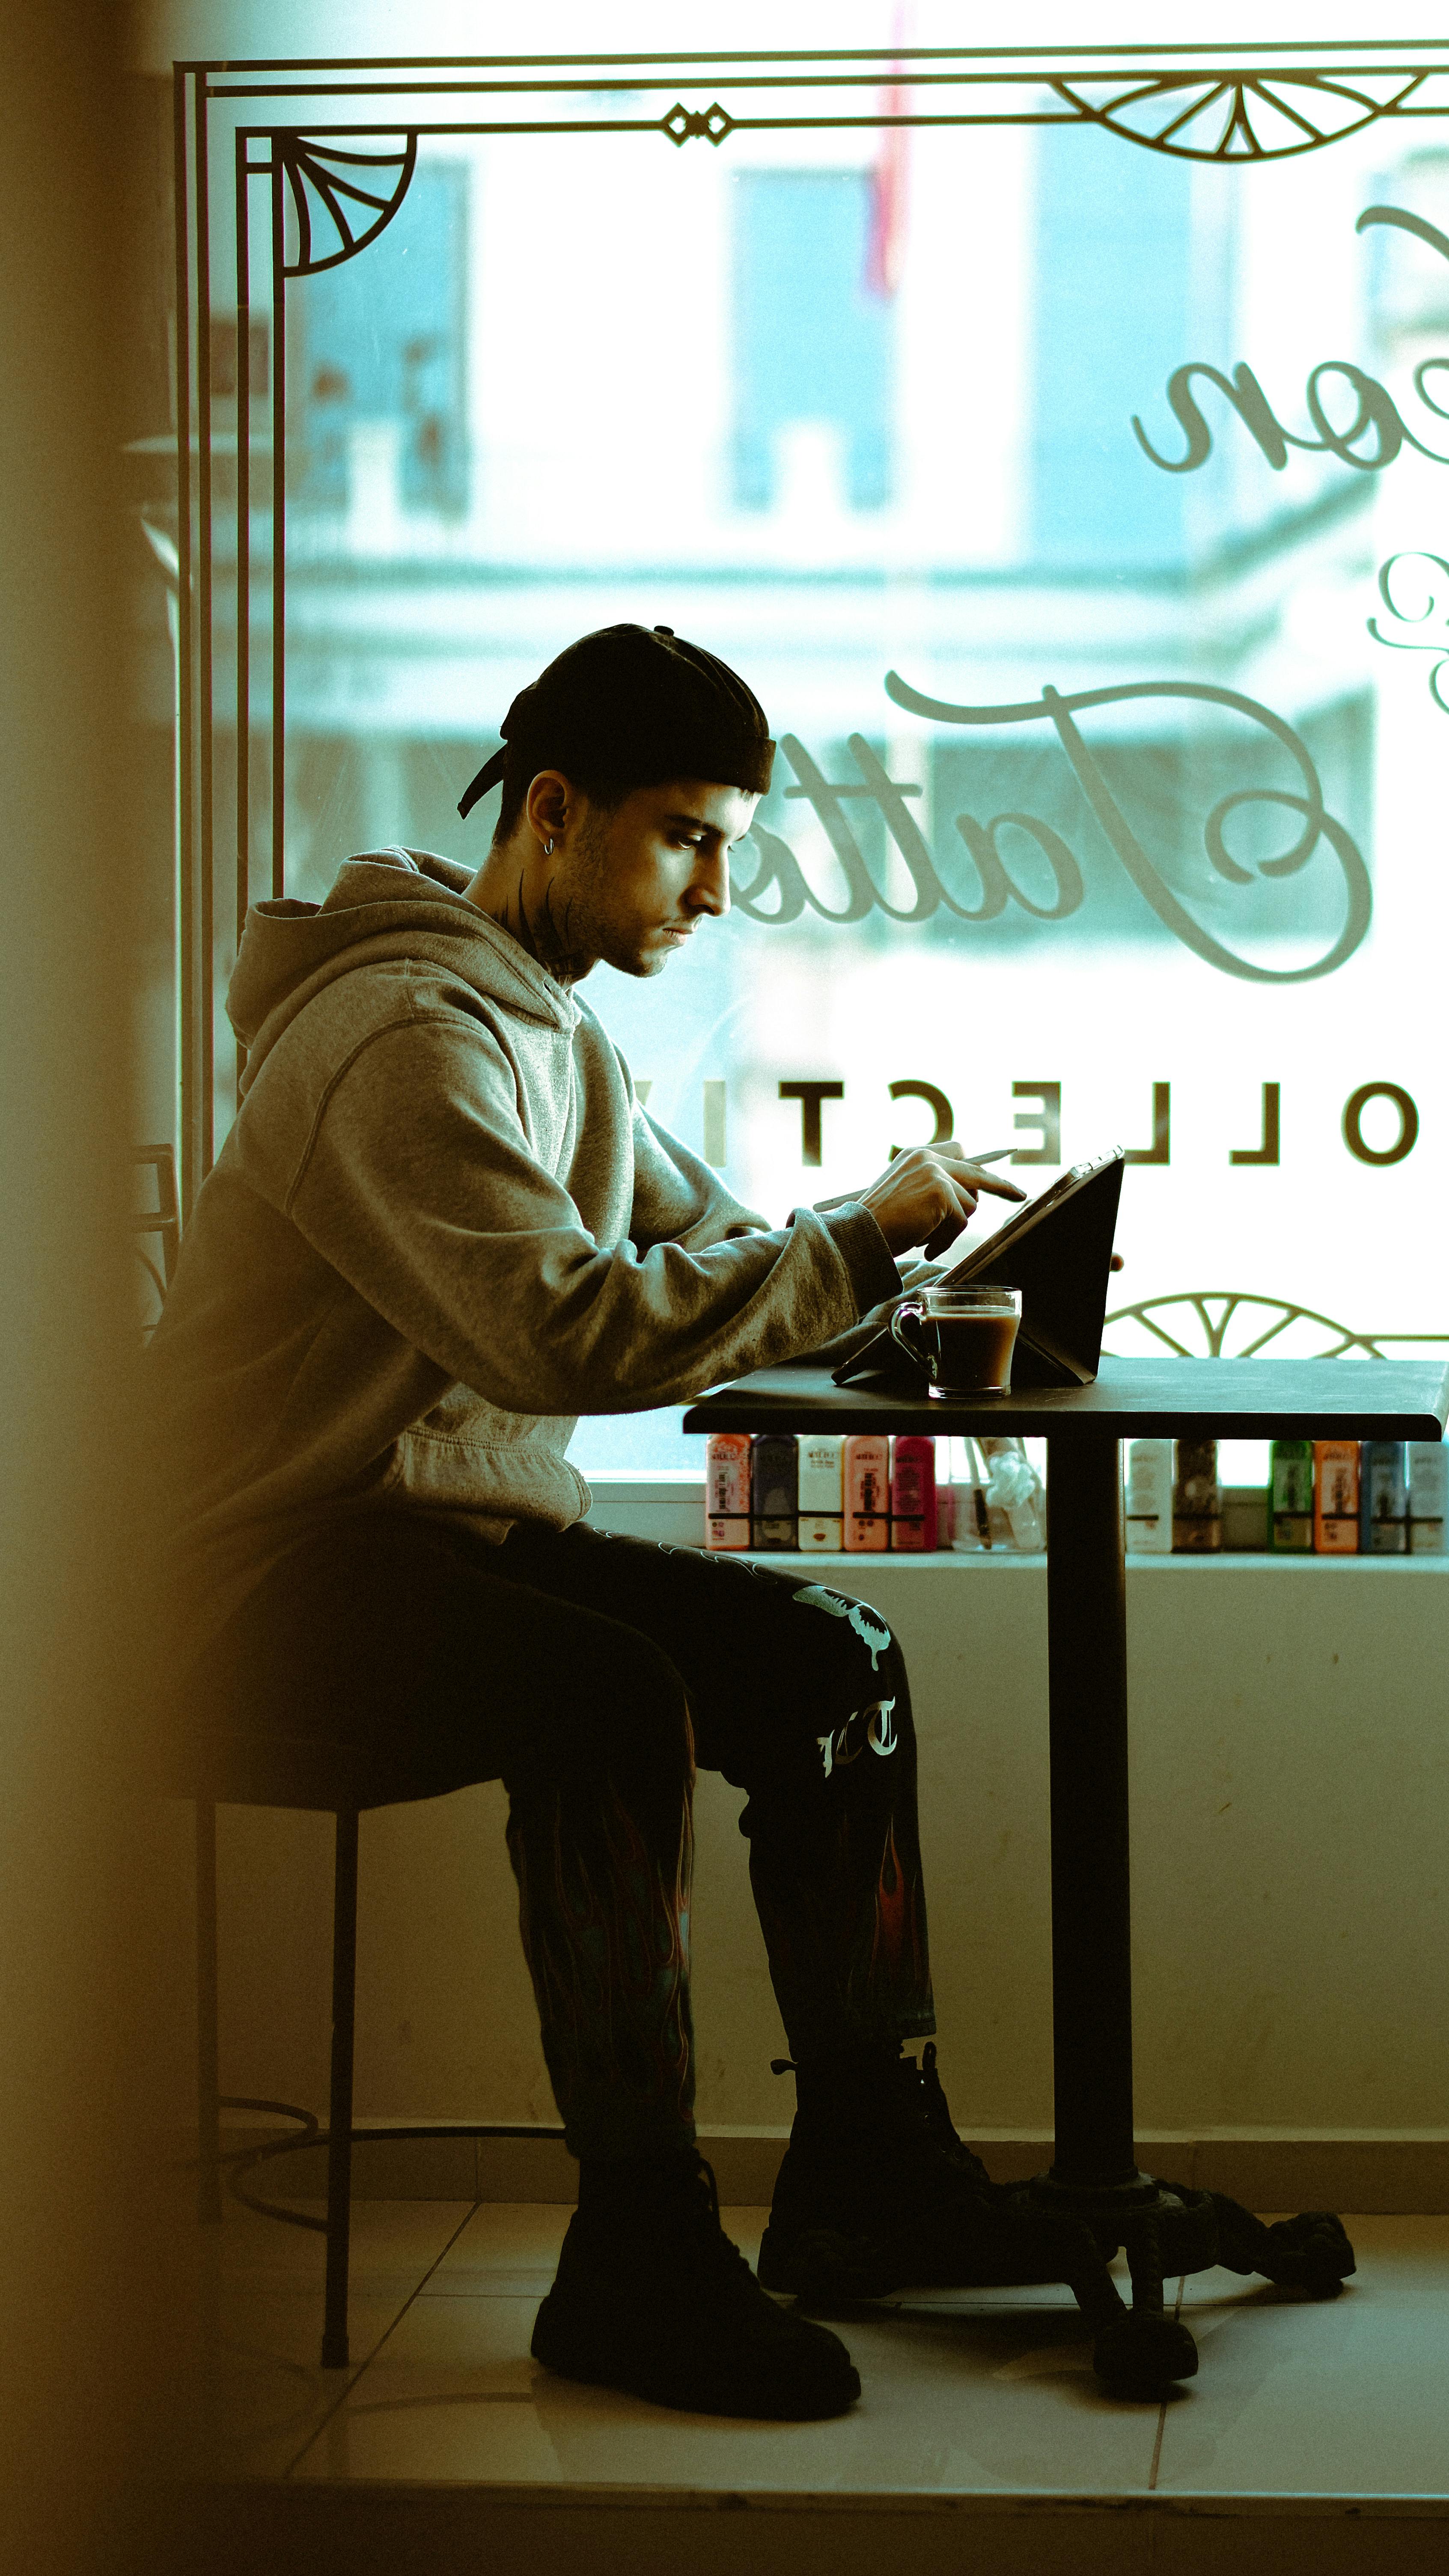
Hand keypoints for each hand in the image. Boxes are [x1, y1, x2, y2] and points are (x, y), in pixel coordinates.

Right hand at [855, 1142, 1027, 1259]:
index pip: (959, 1153)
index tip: (996, 1175)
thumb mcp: (904, 1196)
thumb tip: (970, 1199)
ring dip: (952, 1229)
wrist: (859, 1234)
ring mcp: (936, 1174)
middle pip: (977, 1172)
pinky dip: (945, 1240)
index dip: (979, 1166)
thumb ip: (932, 1189)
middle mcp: (928, 1158)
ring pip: (969, 1206)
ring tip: (924, 1238)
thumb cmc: (877, 1224)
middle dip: (1001, 1185)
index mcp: (917, 1155)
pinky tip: (924, 1245)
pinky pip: (960, 1223)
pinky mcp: (942, 1194)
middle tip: (1020, 1195)